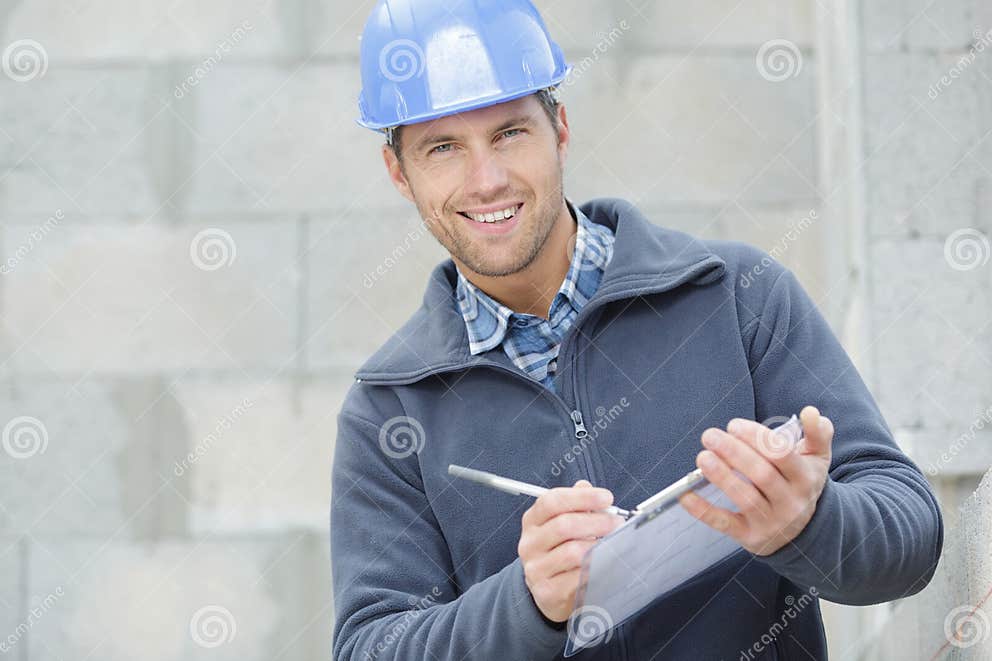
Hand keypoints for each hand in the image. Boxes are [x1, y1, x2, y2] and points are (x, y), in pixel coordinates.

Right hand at [518, 479, 624, 621]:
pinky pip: (578, 578)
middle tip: (617, 523)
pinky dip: (595, 569)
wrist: (549, 591)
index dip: (581, 497)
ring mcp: (536, 569)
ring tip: (613, 544)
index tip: (606, 498)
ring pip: (573, 552)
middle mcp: (530, 544)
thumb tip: (586, 486)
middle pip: (564, 525)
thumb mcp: (562, 525)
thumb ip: (574, 505)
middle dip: (597, 521)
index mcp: (532, 522)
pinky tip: (604, 565)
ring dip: (598, 546)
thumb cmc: (560, 551)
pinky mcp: (547, 592)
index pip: (551, 502)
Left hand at [678, 405, 833, 555]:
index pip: (782, 455)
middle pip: (762, 475)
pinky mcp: (751, 536)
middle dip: (734, 452)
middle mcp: (791, 501)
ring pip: (745, 498)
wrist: (806, 532)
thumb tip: (811, 412)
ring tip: (703, 457)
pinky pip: (725, 523)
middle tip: (710, 435)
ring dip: (721, 476)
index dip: (756, 437)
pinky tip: (686, 495)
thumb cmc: (801, 484)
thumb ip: (818, 434)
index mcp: (805, 478)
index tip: (733, 425)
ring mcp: (771, 521)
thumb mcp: (816, 460)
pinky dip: (703, 510)